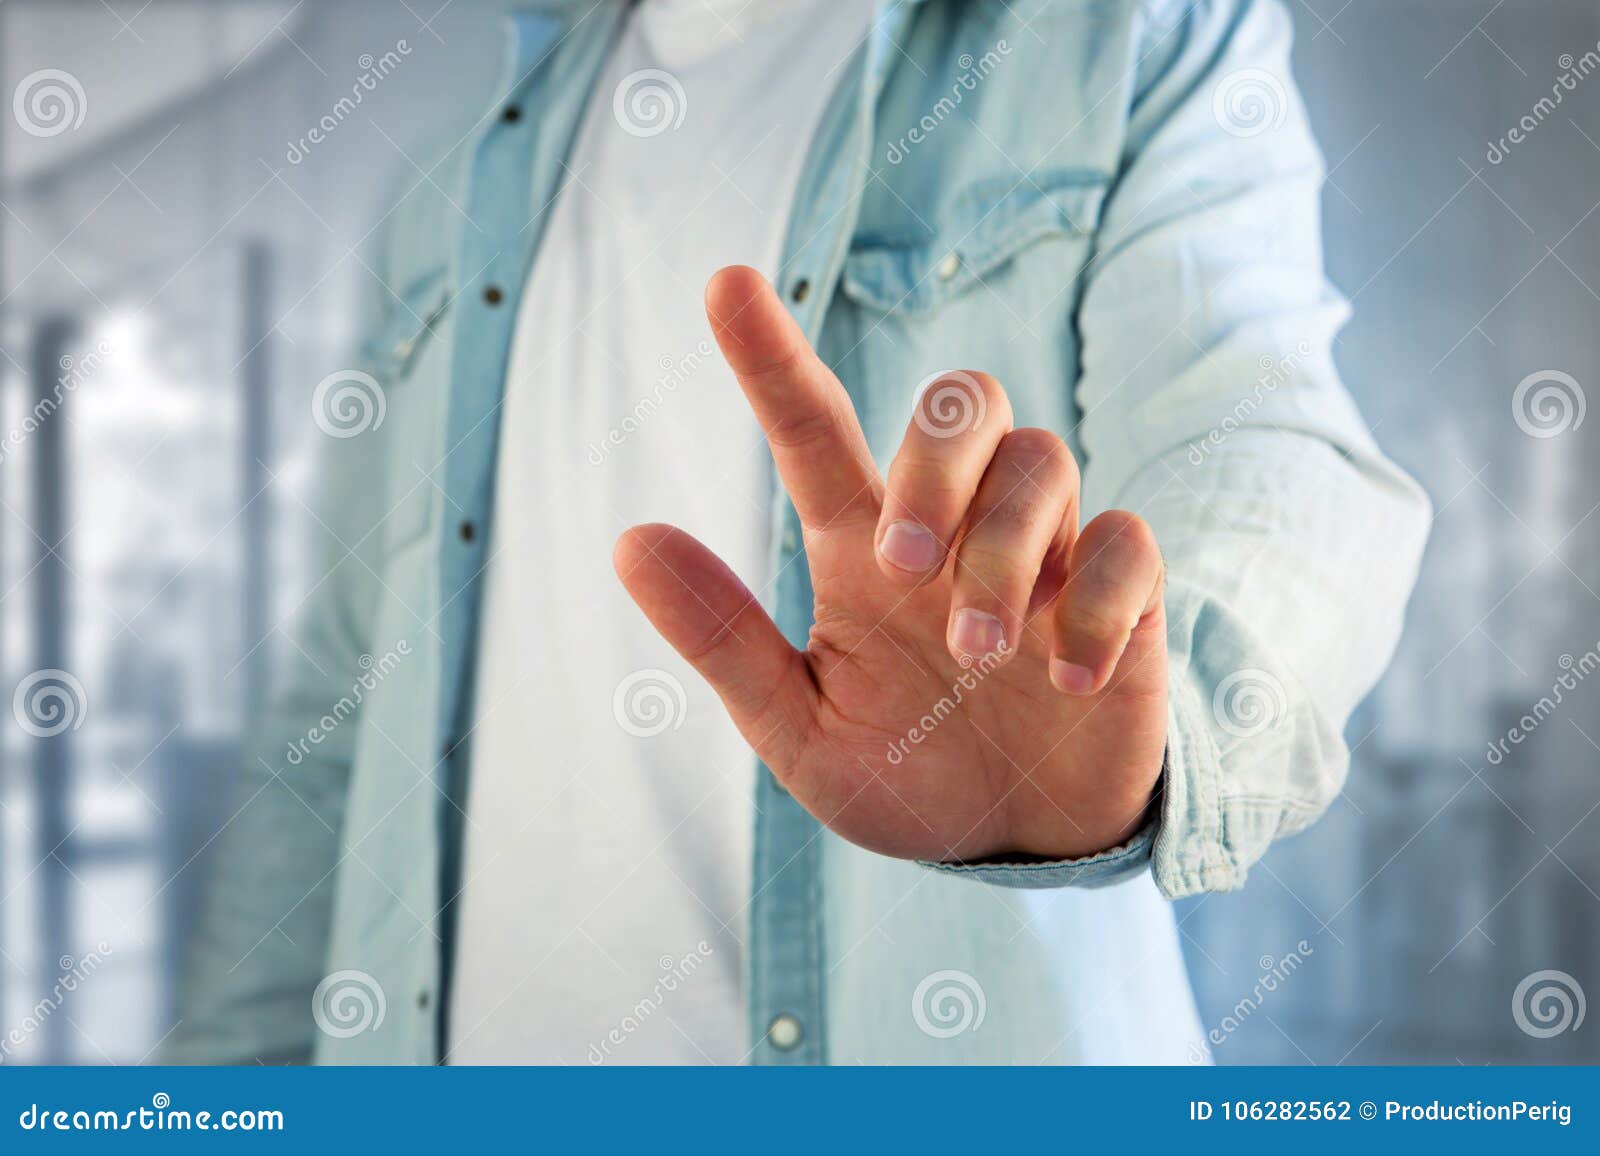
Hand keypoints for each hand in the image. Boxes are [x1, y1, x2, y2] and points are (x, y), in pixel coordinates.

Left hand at [613, 266, 1166, 863]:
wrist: (1018, 842)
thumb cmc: (906, 774)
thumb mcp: (801, 731)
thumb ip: (726, 642)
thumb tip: (628, 540)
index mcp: (863, 547)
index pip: (815, 429)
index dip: (772, 357)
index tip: (725, 284)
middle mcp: (955, 529)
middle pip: (959, 401)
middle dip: (932, 467)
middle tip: (902, 564)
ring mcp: (1044, 554)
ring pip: (1042, 458)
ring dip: (1003, 548)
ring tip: (979, 652)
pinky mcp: (1121, 595)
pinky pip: (1124, 540)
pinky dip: (1094, 601)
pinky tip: (1068, 680)